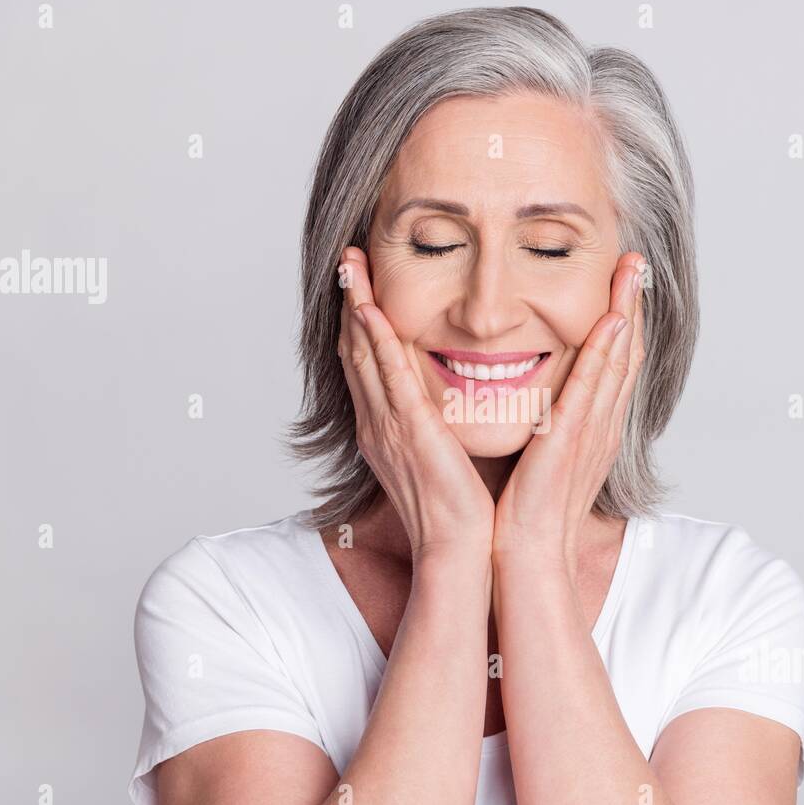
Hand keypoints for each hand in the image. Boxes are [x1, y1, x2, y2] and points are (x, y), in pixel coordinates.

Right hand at [337, 247, 494, 558]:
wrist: (457, 547)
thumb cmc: (456, 509)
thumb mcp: (438, 455)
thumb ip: (433, 425)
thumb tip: (442, 403)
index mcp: (384, 428)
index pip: (367, 362)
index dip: (359, 319)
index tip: (359, 281)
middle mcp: (376, 422)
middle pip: (355, 349)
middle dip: (348, 300)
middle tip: (346, 257)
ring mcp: (387, 426)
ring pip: (364, 353)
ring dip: (355, 305)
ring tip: (350, 264)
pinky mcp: (408, 431)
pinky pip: (388, 377)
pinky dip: (375, 340)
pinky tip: (369, 309)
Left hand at [492, 252, 646, 572]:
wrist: (527, 553)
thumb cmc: (527, 510)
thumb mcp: (544, 455)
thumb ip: (548, 422)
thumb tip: (540, 396)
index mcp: (595, 427)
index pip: (615, 363)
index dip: (623, 320)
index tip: (622, 281)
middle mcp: (602, 424)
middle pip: (626, 353)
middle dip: (632, 304)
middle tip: (635, 259)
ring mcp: (591, 431)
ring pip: (617, 361)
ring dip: (625, 312)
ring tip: (630, 271)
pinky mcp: (571, 440)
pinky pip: (591, 389)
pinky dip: (603, 353)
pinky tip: (611, 321)